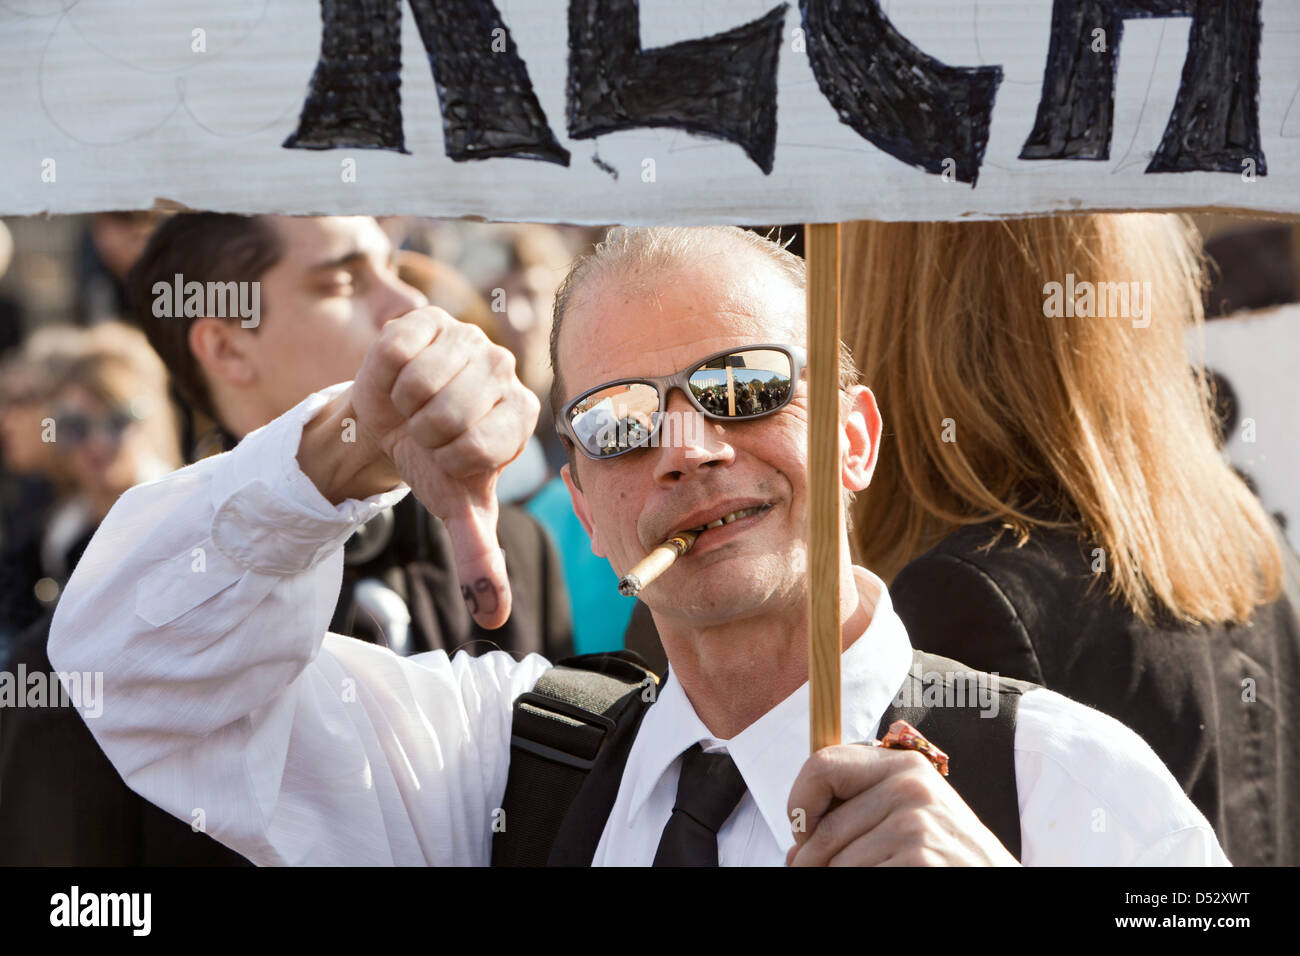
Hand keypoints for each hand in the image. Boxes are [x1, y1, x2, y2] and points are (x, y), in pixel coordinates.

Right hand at [351, 307, 538, 628]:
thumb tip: (492, 617)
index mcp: (523, 415)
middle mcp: (506, 370)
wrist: (391, 423)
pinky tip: (399, 378)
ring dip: (402, 404)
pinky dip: (385, 374)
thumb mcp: (457, 508)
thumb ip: (479, 559)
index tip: (447, 457)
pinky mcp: (429, 318)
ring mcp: (469, 337)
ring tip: (412, 405)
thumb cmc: (434, 463)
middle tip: (425, 430)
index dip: (448, 460)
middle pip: (449, 413)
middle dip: (423, 434)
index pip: (479, 447)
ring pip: (422, 381)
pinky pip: (397, 349)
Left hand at [785, 744, 1018, 865]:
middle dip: (811, 860)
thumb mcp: (909, 814)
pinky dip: (863, 886)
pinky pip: (858, 878)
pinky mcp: (919, 857)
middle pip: (823, 828)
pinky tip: (891, 879)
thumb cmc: (945, 853)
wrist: (994, 879)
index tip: (801, 830)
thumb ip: (857, 812)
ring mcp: (916, 823)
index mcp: (903, 764)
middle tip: (812, 870)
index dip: (799, 801)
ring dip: (837, 878)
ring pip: (837, 862)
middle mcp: (910, 785)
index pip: (822, 765)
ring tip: (873, 872)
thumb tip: (796, 846)